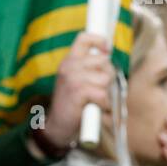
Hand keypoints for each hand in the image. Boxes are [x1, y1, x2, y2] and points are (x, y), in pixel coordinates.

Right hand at [40, 33, 114, 149]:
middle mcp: (69, 66)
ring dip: (106, 93)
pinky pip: (102, 94)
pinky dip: (103, 105)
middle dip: (108, 76)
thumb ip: (90, 69)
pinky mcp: (77, 91)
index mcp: (69, 61)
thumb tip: (109, 58)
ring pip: (105, 78)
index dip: (99, 40)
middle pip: (103, 60)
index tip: (107, 50)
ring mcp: (72, 77)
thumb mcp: (77, 82)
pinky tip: (93, 109)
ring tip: (95, 101)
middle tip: (99, 90)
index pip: (84, 38)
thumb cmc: (72, 106)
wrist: (57, 127)